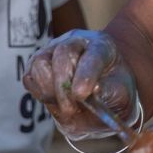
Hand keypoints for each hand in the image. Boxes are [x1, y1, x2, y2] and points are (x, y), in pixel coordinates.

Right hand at [21, 29, 142, 141]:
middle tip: (70, 110)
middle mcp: (77, 42)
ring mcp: (54, 49)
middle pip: (63, 53)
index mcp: (103, 46)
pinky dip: (38, 92)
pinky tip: (53, 102)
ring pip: (41, 62)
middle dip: (63, 86)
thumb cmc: (115, 91)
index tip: (81, 95)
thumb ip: (110, 95)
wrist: (104, 87)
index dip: (85, 75)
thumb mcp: (123, 96)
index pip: (93, 55)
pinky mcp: (38, 63)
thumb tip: (92, 95)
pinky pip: (29, 76)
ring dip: (49, 90)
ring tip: (64, 108)